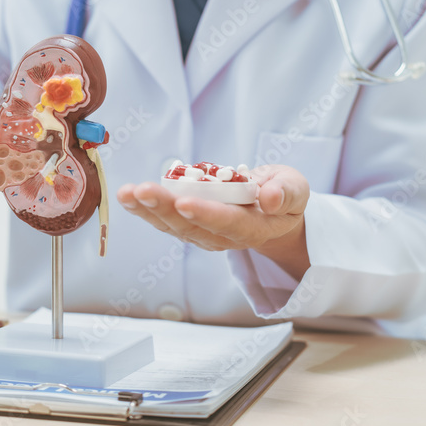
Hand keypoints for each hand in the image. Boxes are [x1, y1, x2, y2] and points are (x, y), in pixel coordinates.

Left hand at [117, 165, 310, 279]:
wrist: (273, 209)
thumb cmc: (284, 195)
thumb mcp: (296, 189)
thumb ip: (287, 193)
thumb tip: (270, 197)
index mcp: (255, 227)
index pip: (230, 223)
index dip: (207, 214)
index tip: (185, 202)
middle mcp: (226, 236)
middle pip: (193, 227)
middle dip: (166, 209)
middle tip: (144, 191)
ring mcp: (205, 233)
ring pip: (174, 227)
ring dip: (148, 210)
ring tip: (129, 193)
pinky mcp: (191, 225)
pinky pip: (166, 221)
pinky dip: (145, 209)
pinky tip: (129, 196)